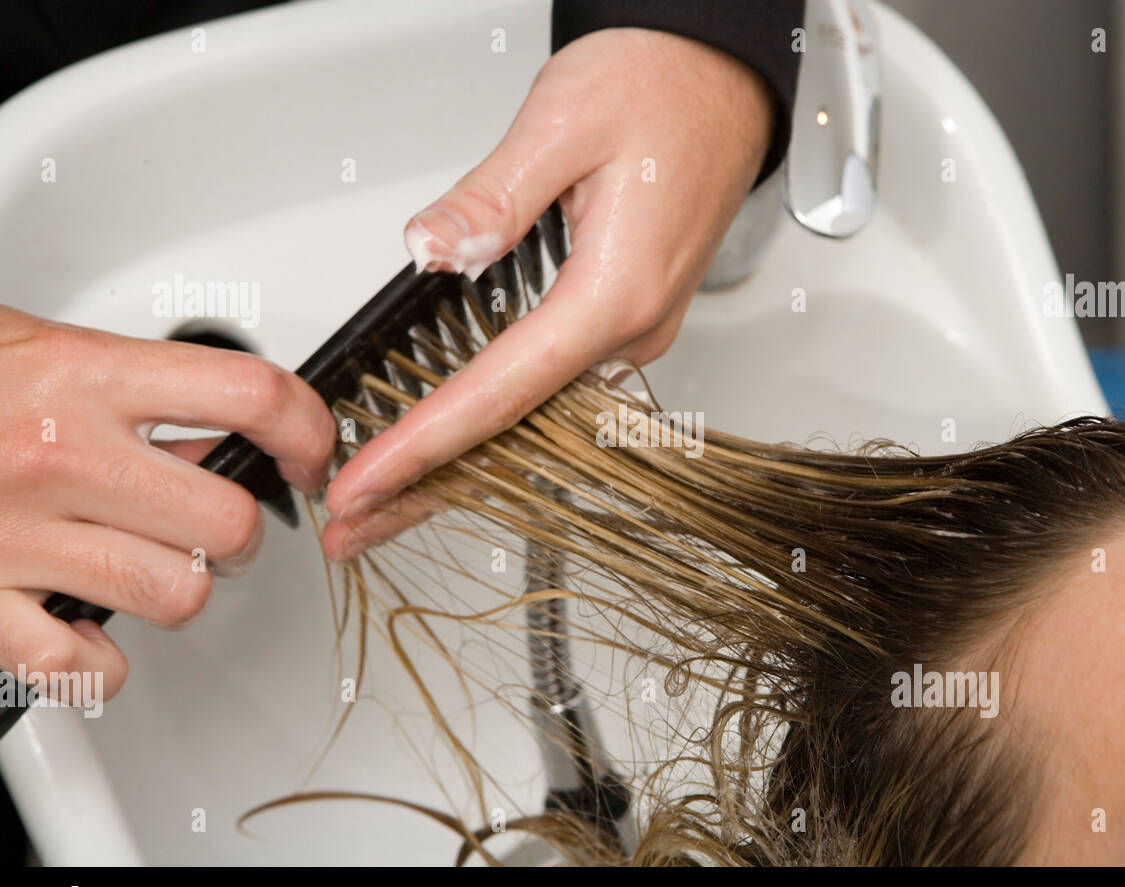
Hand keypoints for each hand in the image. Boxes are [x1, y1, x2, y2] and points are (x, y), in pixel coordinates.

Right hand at [0, 306, 335, 701]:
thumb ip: (135, 389)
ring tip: (138, 563)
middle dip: (235, 530)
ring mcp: (15, 535)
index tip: (313, 456)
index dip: (310, 432)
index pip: (251, 398)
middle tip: (207, 520)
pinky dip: (97, 662)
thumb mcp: (40, 347)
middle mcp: (55, 454)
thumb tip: (221, 435)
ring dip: (173, 588)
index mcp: (81, 374)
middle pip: (229, 521)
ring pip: (176, 595)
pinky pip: (82, 666)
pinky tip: (80, 624)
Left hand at [322, 27, 773, 559]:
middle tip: (355, 521)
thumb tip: (433, 251)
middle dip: (430, 482)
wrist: (718, 76)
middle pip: (517, 428)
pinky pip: (551, 387)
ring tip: (385, 492)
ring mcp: (632, 327)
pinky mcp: (623, 315)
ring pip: (533, 417)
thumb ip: (491, 198)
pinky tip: (452, 437)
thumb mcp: (562, 123)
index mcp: (617, 290)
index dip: (426, 445)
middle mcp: (633, 325)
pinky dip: (493, 420)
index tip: (367, 483)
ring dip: (457, 459)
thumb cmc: (663, 87)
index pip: (502, 391)